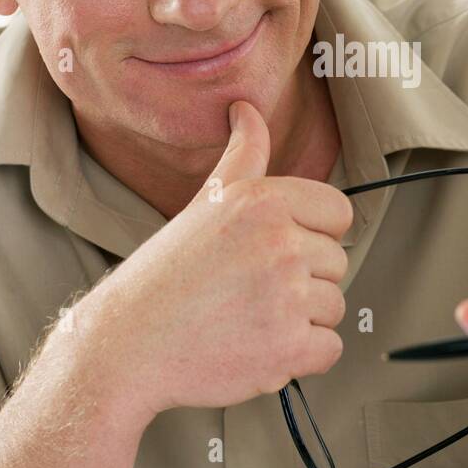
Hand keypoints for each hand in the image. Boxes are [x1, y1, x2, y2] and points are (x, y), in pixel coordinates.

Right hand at [78, 100, 353, 422]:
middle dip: (303, 281)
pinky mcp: (289, 347)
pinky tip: (259, 346)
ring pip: (334, 306)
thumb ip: (243, 155)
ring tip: (249, 317)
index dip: (313, 235)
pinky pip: (329, 349)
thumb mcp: (206, 201)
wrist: (128, 344)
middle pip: (337, 262)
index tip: (277, 251)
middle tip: (249, 289)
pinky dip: (301, 357)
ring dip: (301, 320)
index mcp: (263, 201)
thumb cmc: (166, 276)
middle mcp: (279, 243)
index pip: (338, 212)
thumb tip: (247, 111)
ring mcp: (286, 296)